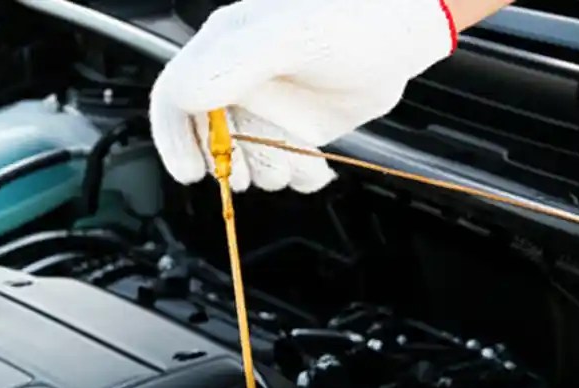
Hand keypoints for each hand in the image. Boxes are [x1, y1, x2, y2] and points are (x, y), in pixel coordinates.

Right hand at [149, 0, 457, 192]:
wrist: (403, 34)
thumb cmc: (353, 20)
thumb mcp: (290, 38)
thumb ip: (232, 64)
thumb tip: (183, 96)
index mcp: (222, 50)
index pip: (175, 99)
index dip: (175, 139)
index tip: (192, 174)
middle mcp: (240, 80)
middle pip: (213, 139)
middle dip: (238, 160)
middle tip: (260, 168)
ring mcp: (272, 108)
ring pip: (254, 159)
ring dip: (278, 169)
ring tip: (305, 157)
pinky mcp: (301, 129)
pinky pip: (288, 166)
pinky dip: (304, 176)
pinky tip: (319, 166)